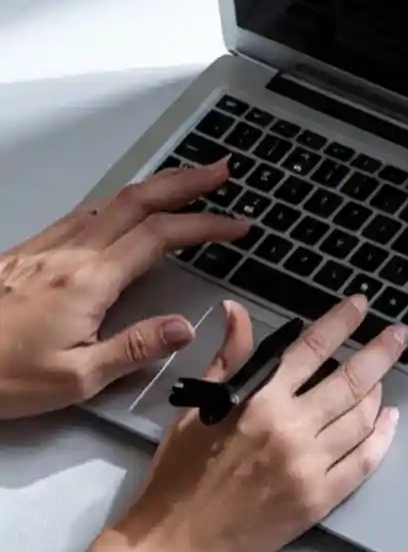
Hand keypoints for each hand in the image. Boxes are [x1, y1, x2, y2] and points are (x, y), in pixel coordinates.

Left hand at [0, 160, 246, 419]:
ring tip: (184, 183)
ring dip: (154, 186)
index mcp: (88, 281)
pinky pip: (84, 214)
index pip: (160, 238)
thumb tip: (184, 327)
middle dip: (186, 182)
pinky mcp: (25, 252)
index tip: (238, 225)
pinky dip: (119, 202)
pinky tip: (123, 209)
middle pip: (138, 201)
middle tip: (222, 171)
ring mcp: (44, 248)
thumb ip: (134, 349)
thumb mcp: (74, 380)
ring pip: (110, 201)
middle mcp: (68, 254)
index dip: (205, 226)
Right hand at [87, 295, 404, 551]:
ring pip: (362, 418)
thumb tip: (236, 312)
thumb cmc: (180, 477)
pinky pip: (364, 461)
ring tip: (381, 378)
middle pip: (351, 380)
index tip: (361, 305)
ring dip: (378, 392)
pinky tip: (389, 420)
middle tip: (398, 335)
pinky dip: (383, 437)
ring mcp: (309, 466)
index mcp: (259, 402)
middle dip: (380, 351)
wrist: (176, 543)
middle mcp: (289, 430)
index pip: (311, 348)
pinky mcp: (319, 499)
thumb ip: (227, 358)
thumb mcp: (197, 408)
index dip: (341, 322)